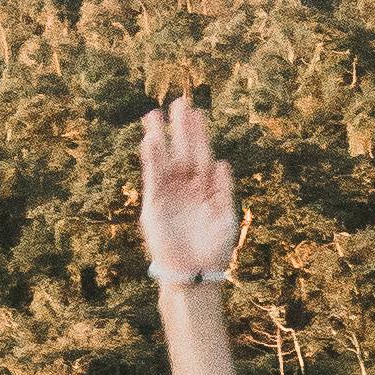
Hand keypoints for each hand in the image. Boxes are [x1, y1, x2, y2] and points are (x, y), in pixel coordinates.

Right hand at [137, 93, 240, 286]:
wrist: (194, 273)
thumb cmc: (214, 249)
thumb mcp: (225, 218)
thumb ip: (223, 190)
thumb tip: (223, 163)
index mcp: (206, 188)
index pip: (202, 154)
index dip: (200, 134)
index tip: (198, 112)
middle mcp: (186, 187)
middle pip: (182, 150)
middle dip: (180, 127)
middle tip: (179, 101)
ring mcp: (169, 194)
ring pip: (164, 159)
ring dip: (159, 137)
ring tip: (153, 114)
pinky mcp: (154, 205)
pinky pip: (152, 178)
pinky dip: (151, 161)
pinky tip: (150, 141)